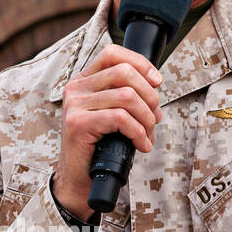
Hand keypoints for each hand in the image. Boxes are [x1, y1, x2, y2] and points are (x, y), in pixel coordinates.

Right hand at [53, 43, 163, 221]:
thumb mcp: (112, 113)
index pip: (113, 54)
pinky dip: (138, 132)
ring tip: (148, 135)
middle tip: (155, 118)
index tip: (157, 82)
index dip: (140, 63)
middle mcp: (76, 88)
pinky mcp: (78, 123)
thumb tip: (155, 86)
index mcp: (84, 80)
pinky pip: (120, 118)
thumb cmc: (99, 146)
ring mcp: (75, 105)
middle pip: (124, 72)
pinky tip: (141, 144)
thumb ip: (125, 95)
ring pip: (126, 96)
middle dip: (149, 95)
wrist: (79, 177)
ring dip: (146, 118)